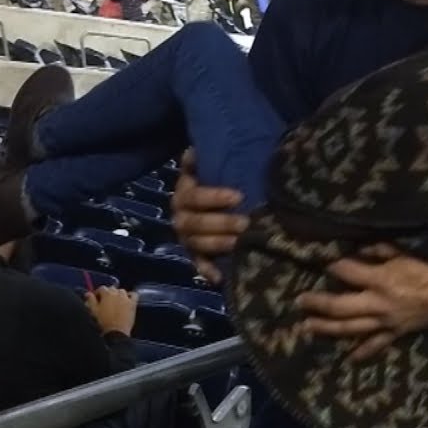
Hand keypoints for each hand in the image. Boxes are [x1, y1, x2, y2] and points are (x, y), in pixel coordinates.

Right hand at [85, 286, 138, 335]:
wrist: (116, 332)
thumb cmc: (103, 322)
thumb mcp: (93, 311)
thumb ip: (90, 300)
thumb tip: (88, 293)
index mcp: (107, 294)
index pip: (102, 288)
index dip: (98, 293)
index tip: (96, 299)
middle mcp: (117, 293)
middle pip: (112, 288)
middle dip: (108, 293)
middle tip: (105, 301)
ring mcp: (126, 298)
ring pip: (122, 291)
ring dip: (118, 294)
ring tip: (115, 301)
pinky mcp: (133, 304)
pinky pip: (134, 294)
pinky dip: (130, 295)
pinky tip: (127, 300)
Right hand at [170, 149, 247, 283]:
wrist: (221, 197)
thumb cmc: (223, 177)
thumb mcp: (215, 163)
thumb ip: (205, 158)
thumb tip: (194, 150)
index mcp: (185, 191)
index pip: (194, 196)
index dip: (214, 197)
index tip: (238, 196)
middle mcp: (181, 215)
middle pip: (194, 223)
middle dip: (221, 223)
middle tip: (246, 222)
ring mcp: (187, 237)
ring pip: (197, 243)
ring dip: (218, 244)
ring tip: (241, 244)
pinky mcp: (195, 254)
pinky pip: (199, 264)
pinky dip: (209, 270)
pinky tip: (221, 277)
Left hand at [296, 244, 427, 360]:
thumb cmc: (427, 270)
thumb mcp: (403, 253)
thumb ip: (377, 252)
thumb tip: (356, 252)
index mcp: (380, 279)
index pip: (348, 272)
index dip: (333, 267)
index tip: (322, 264)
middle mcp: (378, 303)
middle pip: (340, 306)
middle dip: (318, 303)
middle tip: (300, 301)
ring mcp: (385, 321)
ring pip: (351, 328)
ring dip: (327, 328)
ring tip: (307, 327)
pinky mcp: (395, 333)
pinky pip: (375, 345)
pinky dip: (361, 352)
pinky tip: (347, 358)